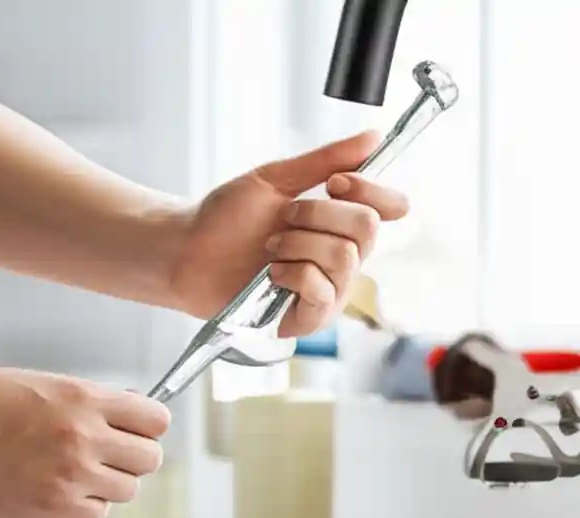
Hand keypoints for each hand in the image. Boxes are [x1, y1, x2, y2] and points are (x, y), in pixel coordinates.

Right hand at [0, 368, 170, 517]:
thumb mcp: (39, 385)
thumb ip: (84, 403)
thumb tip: (121, 415)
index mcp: (84, 399)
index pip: (156, 419)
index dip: (147, 427)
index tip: (136, 432)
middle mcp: (85, 437)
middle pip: (149, 459)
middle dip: (132, 457)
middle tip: (108, 457)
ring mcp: (70, 476)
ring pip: (126, 490)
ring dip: (107, 484)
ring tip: (74, 475)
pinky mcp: (49, 509)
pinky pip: (95, 514)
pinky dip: (83, 507)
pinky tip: (57, 492)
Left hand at [170, 131, 409, 336]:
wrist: (187, 251)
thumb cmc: (227, 218)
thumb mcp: (277, 178)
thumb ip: (327, 159)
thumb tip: (373, 137)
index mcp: (341, 222)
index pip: (391, 206)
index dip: (371, 189)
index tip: (335, 182)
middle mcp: (344, 257)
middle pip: (368, 228)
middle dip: (319, 214)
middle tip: (284, 218)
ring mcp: (331, 290)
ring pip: (345, 257)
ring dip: (298, 243)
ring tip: (271, 248)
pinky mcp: (311, 317)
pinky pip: (323, 290)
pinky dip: (294, 273)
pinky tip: (271, 274)